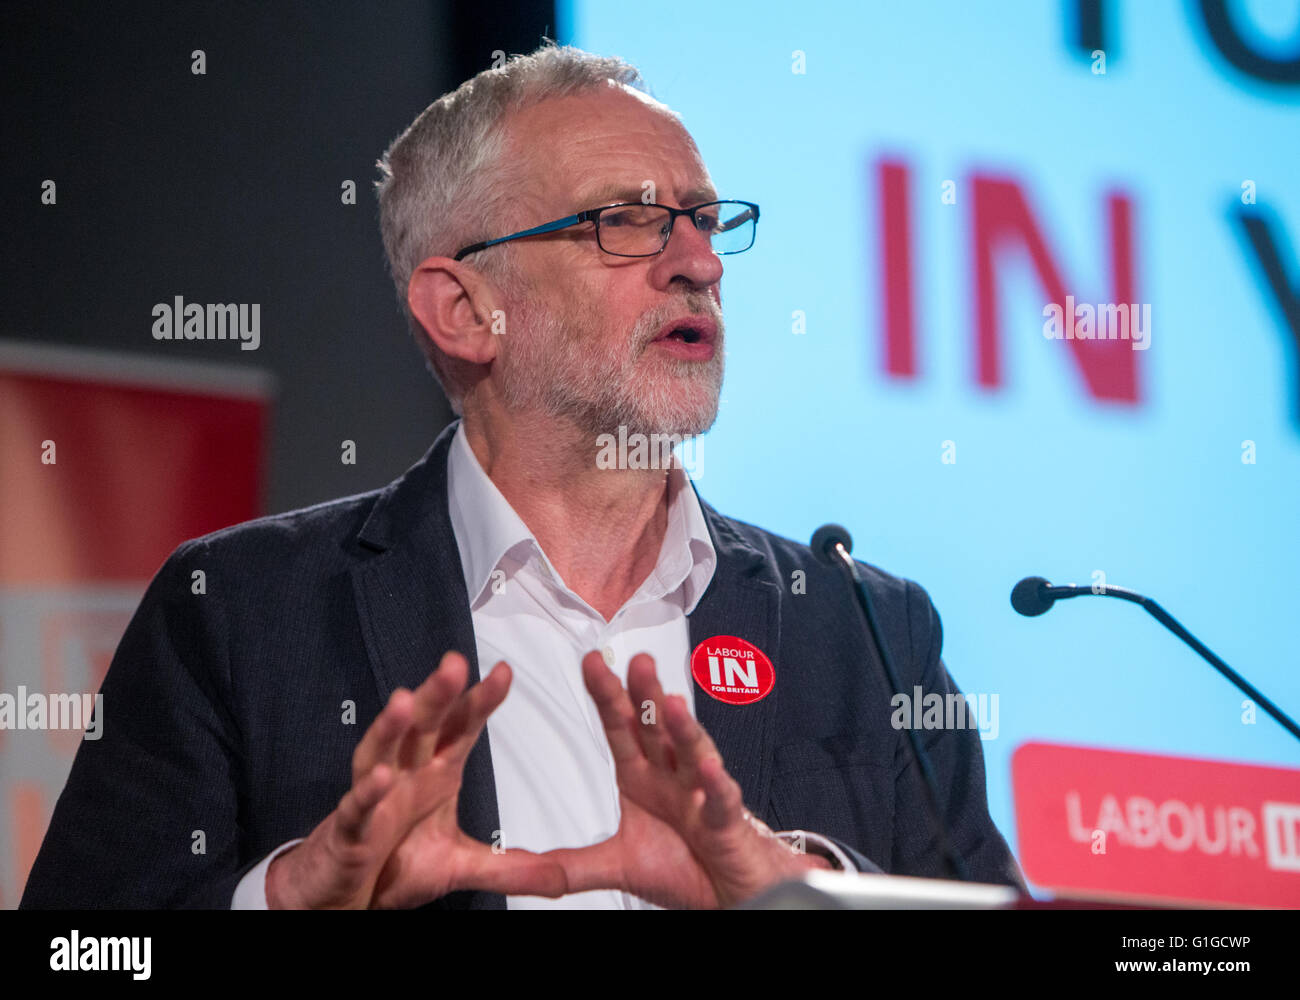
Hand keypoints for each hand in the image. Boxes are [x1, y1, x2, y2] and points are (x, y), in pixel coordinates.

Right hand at [266, 651, 566, 908]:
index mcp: (433, 775)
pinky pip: (356, 809)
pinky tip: (380, 777)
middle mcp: (403, 777)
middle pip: (421, 727)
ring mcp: (373, 800)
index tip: (504, 672)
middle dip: (436, 695)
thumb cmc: (395, 866)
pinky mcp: (349, 832)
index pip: (460, 729)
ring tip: (404, 701)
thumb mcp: (460, 866)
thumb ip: (509, 868)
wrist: (343, 894)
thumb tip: (561, 879)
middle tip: (454, 663)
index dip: (480, 701)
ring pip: (379, 753)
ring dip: (390, 728)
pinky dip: (366, 793)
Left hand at [545, 652, 828, 908]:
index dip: (607, 697)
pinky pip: (721, 800)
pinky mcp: (726, 823)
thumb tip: (517, 867)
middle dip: (645, 696)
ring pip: (691, 753)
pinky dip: (715, 784)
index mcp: (643, 779)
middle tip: (636, 661)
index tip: (591, 663)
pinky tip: (706, 768)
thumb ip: (566, 865)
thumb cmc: (683, 869)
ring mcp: (701, 796)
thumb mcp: (614, 866)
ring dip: (682, 728)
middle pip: (657, 729)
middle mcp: (672, 778)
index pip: (621, 730)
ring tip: (669, 702)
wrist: (730, 894)